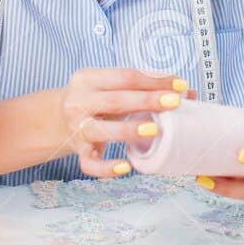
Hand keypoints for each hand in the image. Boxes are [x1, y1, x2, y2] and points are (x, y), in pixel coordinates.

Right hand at [56, 68, 185, 177]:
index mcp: (88, 79)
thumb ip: (144, 87)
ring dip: (128, 130)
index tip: (180, 84)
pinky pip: (90, 163)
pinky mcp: (78, 152)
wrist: (54, 118)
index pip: (125, 76)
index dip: (154, 80)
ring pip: (101, 130)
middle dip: (147, 100)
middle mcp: (78, 102)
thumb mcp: (110, 86)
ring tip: (154, 130)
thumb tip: (188, 93)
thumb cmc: (95, 99)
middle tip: (174, 102)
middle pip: (115, 100)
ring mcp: (76, 129)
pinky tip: (126, 166)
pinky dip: (106, 168)